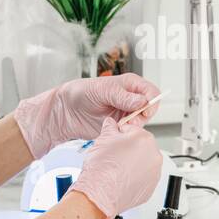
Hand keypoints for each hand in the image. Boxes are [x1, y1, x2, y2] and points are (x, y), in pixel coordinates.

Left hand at [13, 73, 160, 160]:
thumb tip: (142, 101)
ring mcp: (126, 114)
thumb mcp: (102, 90)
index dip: (152, 101)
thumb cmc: (81, 93)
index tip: (145, 110)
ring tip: (121, 126)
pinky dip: (126, 133)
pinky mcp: (120, 127)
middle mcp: (131, 99)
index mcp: (130, 85)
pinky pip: (130, 132)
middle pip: (150, 109)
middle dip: (144, 116)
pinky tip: (116, 130)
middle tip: (131, 121)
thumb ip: (123, 96)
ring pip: (142, 122)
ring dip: (134, 126)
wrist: (67, 111)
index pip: (152, 92)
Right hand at [68, 117, 162, 218]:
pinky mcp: (150, 189)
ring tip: (116, 169)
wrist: (100, 193)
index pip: (132, 130)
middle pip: (140, 147)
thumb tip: (111, 124)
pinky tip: (121, 179)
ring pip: (143, 164)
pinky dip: (134, 179)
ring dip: (132, 164)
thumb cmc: (102, 168)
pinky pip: (142, 179)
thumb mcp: (103, 138)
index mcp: (145, 139)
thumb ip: (110, 127)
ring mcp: (154, 174)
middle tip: (114, 156)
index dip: (119, 135)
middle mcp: (154, 156)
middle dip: (128, 149)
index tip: (113, 141)